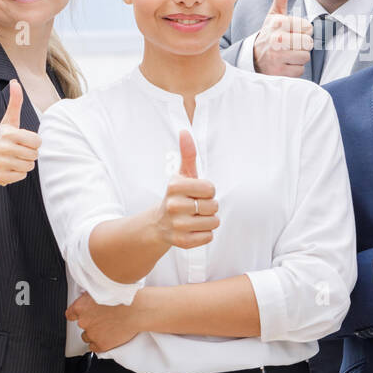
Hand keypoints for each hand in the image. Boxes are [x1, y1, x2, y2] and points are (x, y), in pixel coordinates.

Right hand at [0, 80, 40, 185]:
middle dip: (29, 154)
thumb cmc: (0, 139)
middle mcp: (3, 148)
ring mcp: (1, 163)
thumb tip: (15, 82)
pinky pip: (22, 176)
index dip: (33, 142)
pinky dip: (18, 174)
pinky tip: (8, 168)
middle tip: (17, 151)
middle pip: (34, 155)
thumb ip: (15, 102)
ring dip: (24, 164)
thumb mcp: (7, 122)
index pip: (37, 141)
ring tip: (12, 159)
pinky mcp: (0, 177)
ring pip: (29, 166)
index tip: (22, 141)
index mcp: (8, 134)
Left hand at [67, 291, 137, 352]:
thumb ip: (91, 297)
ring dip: (94, 333)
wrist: (137, 309)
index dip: (78, 314)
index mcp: (81, 307)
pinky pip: (94, 348)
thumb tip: (89, 300)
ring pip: (87, 337)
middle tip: (102, 318)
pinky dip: (99, 343)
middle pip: (81, 325)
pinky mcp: (101, 344)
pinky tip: (107, 337)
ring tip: (107, 327)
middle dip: (90, 322)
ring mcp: (92, 334)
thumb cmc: (124, 297)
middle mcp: (84, 321)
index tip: (83, 315)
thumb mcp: (103, 290)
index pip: (70, 314)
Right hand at [153, 130, 218, 249]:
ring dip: (209, 221)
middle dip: (209, 206)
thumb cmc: (178, 195)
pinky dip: (205, 234)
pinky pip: (209, 237)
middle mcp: (173, 206)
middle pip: (213, 206)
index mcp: (174, 186)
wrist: (159, 224)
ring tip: (195, 218)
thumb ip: (188, 153)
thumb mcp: (182, 174)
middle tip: (195, 207)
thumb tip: (184, 131)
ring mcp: (177, 226)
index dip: (208, 191)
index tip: (197, 192)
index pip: (211, 189)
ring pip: (213, 222)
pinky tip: (193, 229)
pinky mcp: (182, 242)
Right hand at [251, 0, 312, 76]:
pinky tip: (283, 64)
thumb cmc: (269, 34)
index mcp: (278, 22)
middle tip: (290, 45)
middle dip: (302, 45)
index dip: (303, 31)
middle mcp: (276, 38)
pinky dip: (293, 69)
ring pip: (305, 57)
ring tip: (286, 54)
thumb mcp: (274, 15)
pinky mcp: (278, 72)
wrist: (253, 58)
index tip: (291, 32)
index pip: (308, 27)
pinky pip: (299, 70)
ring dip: (298, 58)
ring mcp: (277, 56)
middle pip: (308, 43)